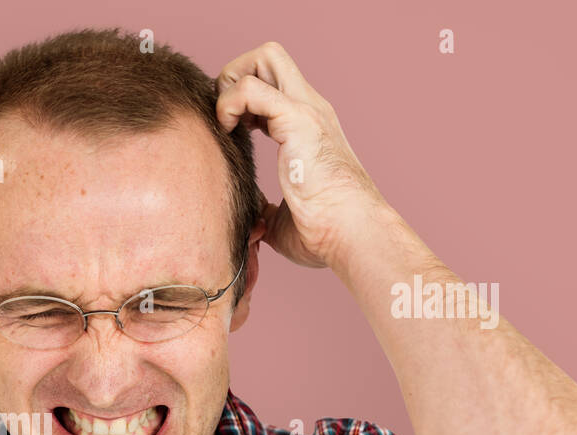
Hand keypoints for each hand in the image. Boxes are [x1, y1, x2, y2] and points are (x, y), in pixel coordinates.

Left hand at [215, 42, 391, 270]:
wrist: (352, 236)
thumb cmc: (324, 233)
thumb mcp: (282, 217)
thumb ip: (265, 206)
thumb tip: (250, 215)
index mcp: (308, 126)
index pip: (272, 82)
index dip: (242, 98)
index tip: (231, 132)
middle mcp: (310, 109)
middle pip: (269, 56)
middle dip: (235, 75)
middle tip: (225, 118)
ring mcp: (307, 110)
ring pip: (264, 57)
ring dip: (231, 84)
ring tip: (226, 124)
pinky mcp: (298, 120)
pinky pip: (251, 88)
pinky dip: (229, 103)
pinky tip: (228, 133)